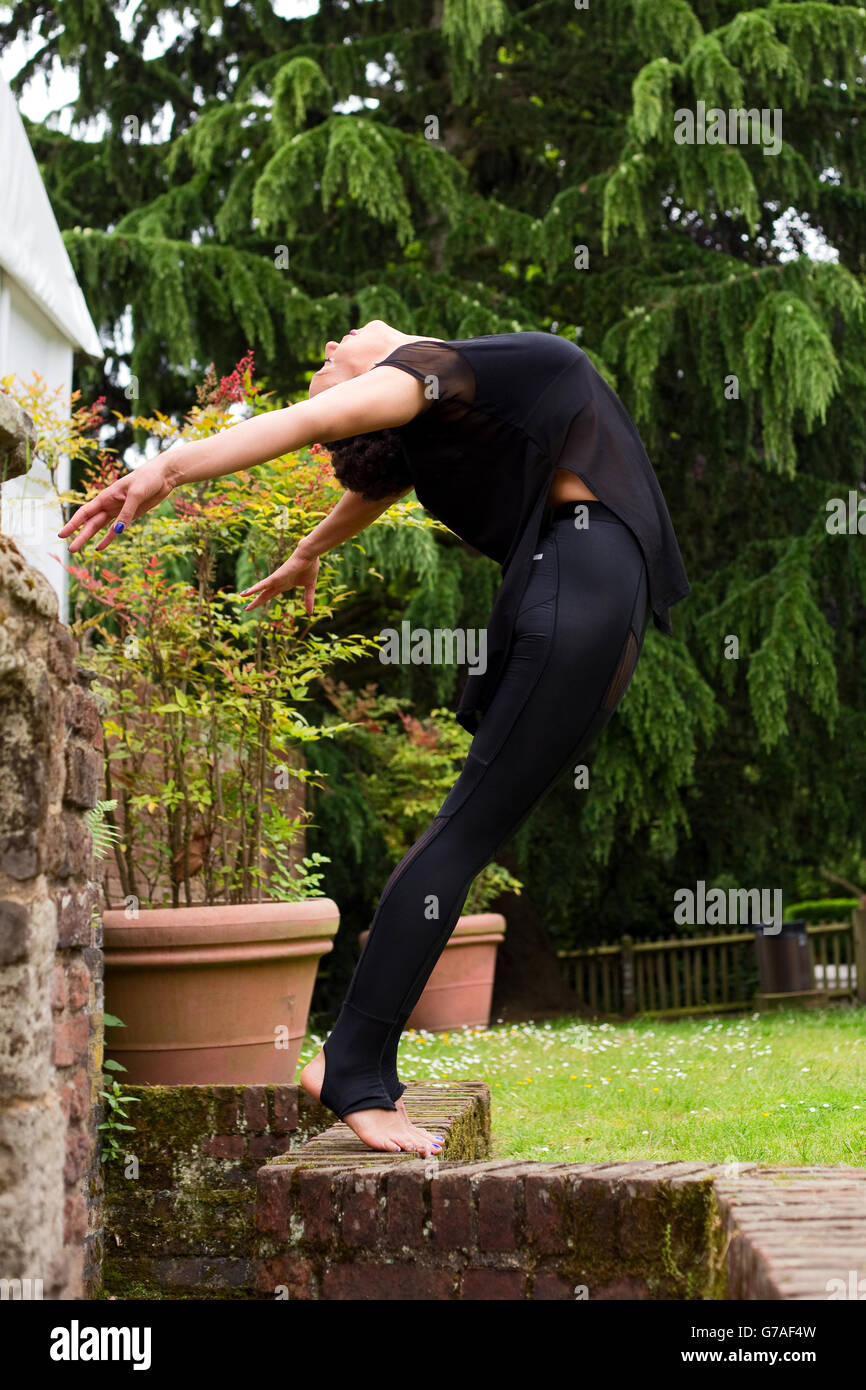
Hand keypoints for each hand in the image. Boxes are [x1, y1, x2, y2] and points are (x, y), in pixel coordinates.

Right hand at [57, 458, 174, 553]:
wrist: (163, 476)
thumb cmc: (147, 479)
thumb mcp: (137, 494)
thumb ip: (126, 512)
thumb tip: (118, 530)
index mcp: (106, 496)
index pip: (85, 513)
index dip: (73, 524)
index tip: (62, 534)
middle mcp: (109, 504)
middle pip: (91, 523)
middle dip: (80, 536)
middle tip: (71, 550)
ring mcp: (119, 510)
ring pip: (100, 527)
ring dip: (90, 538)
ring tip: (80, 550)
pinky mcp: (130, 515)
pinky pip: (116, 529)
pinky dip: (108, 538)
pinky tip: (100, 547)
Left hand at [239, 546, 319, 613]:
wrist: (309, 555)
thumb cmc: (310, 566)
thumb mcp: (310, 586)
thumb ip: (308, 599)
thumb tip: (310, 613)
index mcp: (285, 585)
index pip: (271, 595)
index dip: (264, 600)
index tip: (257, 604)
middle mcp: (278, 582)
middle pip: (264, 594)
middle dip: (256, 602)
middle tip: (246, 608)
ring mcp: (276, 580)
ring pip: (260, 589)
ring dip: (251, 594)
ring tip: (241, 597)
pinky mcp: (275, 577)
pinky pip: (262, 584)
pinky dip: (254, 589)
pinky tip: (245, 593)